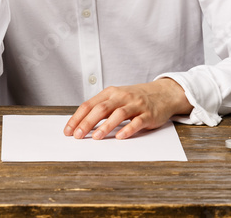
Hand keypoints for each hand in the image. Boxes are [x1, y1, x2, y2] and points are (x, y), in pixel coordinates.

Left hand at [64, 78, 191, 140]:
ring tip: (97, 137)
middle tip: (78, 135)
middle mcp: (122, 97)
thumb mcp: (117, 98)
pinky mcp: (148, 114)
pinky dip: (128, 129)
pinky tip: (120, 136)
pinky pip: (137, 122)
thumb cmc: (135, 98)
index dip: (77, 118)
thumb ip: (101, 108)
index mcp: (110, 93)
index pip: (89, 104)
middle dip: (87, 122)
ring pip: (119, 114)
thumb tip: (80, 124)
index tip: (68, 131)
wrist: (163, 93)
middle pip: (102, 108)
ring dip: (106, 126)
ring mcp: (136, 105)